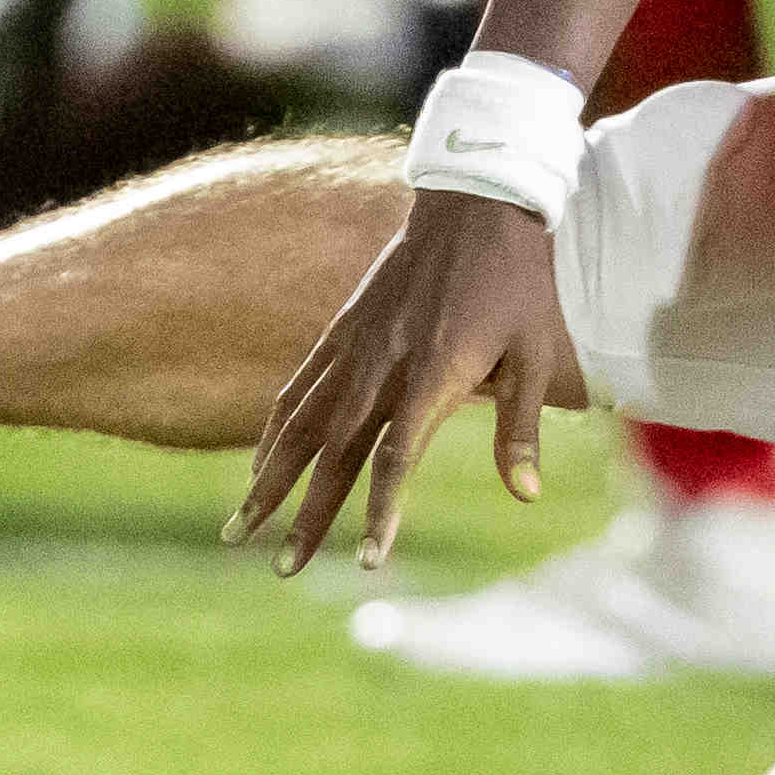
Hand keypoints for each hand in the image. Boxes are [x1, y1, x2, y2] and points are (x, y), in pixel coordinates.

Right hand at [229, 187, 567, 575]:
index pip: (397, 458)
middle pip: (335, 454)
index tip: (369, 560)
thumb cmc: (516, 283)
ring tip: (240, 529)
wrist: (475, 204)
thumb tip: (524, 496)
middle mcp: (383, 365)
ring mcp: (354, 346)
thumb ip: (519, 428)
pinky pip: (297, 388)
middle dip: (308, 516)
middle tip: (284, 570)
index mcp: (433, 374)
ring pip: (300, 424)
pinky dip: (274, 430)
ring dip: (269, 480)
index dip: (381, 512)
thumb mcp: (535, 354)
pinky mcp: (341, 330)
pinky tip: (259, 466)